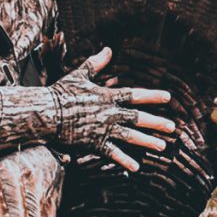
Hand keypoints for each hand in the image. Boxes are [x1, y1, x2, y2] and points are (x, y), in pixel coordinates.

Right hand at [49, 47, 174, 171]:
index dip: (152, 96)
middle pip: (138, 118)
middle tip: (172, 127)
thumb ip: (96, 63)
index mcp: (107, 96)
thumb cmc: (60, 93)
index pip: (135, 95)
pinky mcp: (94, 143)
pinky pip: (112, 153)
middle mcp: (109, 113)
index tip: (168, 97)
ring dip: (147, 142)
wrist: (45, 113)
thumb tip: (108, 49)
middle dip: (156, 122)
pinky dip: (124, 160)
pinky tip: (136, 167)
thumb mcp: (79, 75)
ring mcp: (103, 129)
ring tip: (162, 147)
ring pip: (130, 136)